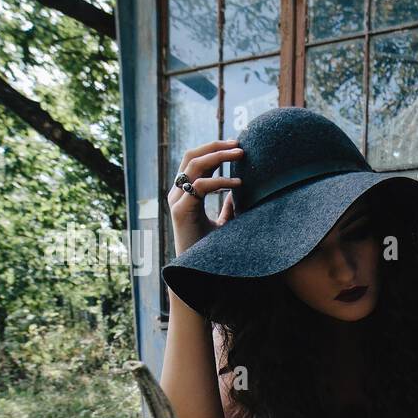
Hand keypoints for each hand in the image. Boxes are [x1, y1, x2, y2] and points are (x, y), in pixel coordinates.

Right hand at [168, 139, 243, 254]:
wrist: (197, 273)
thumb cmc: (210, 250)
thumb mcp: (223, 224)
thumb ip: (228, 207)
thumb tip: (238, 191)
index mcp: (185, 193)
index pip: (195, 160)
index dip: (213, 149)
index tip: (236, 146)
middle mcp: (177, 193)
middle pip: (192, 156)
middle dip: (216, 146)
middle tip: (239, 144)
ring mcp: (177, 200)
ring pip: (194, 165)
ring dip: (219, 156)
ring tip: (240, 154)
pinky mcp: (181, 210)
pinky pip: (201, 186)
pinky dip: (221, 182)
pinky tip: (239, 184)